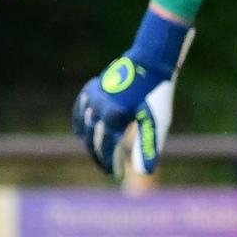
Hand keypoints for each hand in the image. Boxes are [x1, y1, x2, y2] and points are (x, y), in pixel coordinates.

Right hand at [73, 9, 192, 182]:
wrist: (151, 61)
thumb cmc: (157, 93)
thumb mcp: (156, 121)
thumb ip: (147, 147)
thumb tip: (145, 172)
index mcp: (115, 117)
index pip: (107, 149)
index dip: (111, 164)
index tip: (118, 175)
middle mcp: (100, 107)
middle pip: (94, 139)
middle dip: (99, 156)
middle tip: (107, 169)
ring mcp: (94, 96)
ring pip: (85, 124)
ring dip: (89, 141)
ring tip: (96, 154)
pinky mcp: (93, 87)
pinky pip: (80, 107)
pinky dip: (79, 121)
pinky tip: (81, 131)